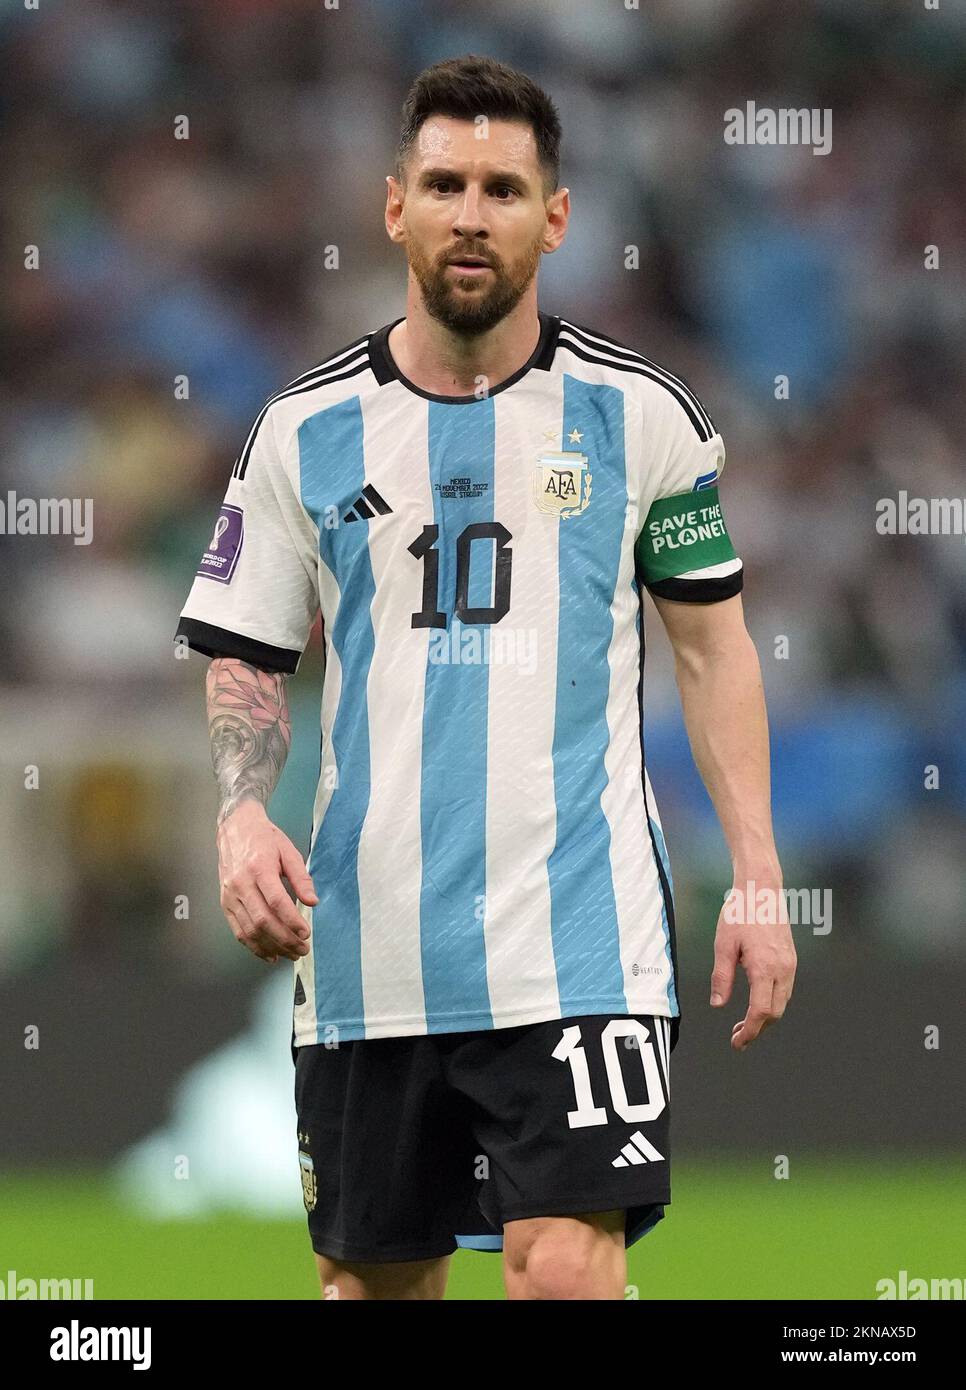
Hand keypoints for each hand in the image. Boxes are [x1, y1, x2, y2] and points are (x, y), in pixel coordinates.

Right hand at [216, 800, 317, 963]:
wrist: (235, 829)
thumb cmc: (264, 838)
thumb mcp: (288, 851)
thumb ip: (301, 877)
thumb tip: (312, 902)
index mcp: (259, 867)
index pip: (276, 901)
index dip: (291, 921)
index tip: (306, 933)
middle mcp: (241, 884)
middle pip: (263, 920)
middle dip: (285, 939)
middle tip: (303, 949)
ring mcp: (230, 895)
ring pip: (249, 929)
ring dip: (272, 947)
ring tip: (291, 954)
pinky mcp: (225, 903)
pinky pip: (238, 930)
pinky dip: (254, 946)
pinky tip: (270, 954)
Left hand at [710, 876, 796, 1050]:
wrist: (761, 888)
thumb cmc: (739, 913)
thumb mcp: (723, 945)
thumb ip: (721, 977)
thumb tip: (718, 1005)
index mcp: (764, 968)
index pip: (760, 1012)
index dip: (749, 1032)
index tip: (737, 1043)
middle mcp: (782, 969)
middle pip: (774, 1013)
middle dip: (757, 1029)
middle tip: (736, 1036)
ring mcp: (790, 964)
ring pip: (782, 1002)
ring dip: (765, 1017)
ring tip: (744, 1023)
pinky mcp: (791, 958)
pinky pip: (784, 989)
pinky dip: (772, 1002)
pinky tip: (756, 1001)